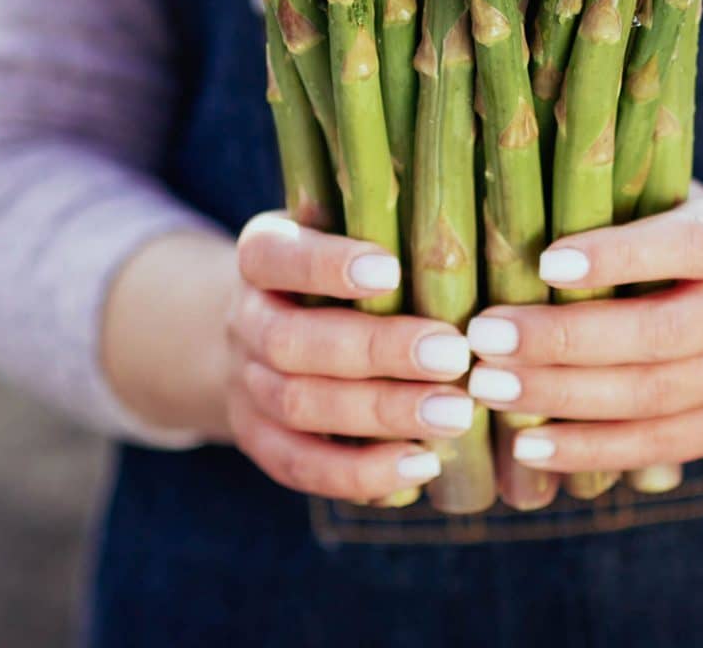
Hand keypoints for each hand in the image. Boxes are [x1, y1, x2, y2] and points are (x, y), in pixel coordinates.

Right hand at [224, 212, 477, 500]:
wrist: (267, 333)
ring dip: (381, 414)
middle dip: (376, 350)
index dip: (324, 265)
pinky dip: (359, 473)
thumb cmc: (338, 271)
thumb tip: (457, 234)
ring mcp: (245, 384)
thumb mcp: (345, 233)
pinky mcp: (258, 440)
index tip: (391, 270)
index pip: (274, 256)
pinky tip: (422, 466)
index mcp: (262, 256)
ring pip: (298, 405)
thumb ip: (384, 228)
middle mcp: (245, 319)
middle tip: (454, 355)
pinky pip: (299, 465)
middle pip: (292, 341)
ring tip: (455, 414)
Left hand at [464, 189, 702, 475]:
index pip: (684, 245)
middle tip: (485, 336)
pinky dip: (586, 451)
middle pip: (656, 333)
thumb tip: (513, 188)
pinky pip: (652, 446)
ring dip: (560, 397)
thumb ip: (617, 199)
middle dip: (563, 339)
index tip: (545, 261)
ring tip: (488, 387)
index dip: (618, 256)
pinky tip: (527, 445)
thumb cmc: (691, 249)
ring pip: (648, 397)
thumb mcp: (675, 205)